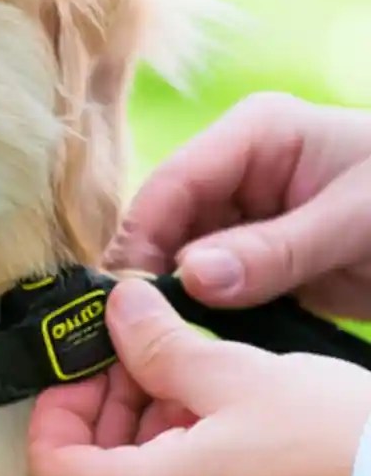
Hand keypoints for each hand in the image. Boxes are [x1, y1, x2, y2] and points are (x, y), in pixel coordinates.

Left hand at [28, 279, 370, 475]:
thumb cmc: (336, 444)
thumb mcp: (236, 379)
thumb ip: (160, 347)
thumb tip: (119, 308)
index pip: (53, 465)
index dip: (58, 406)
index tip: (86, 363)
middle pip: (97, 468)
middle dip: (111, 404)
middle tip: (139, 350)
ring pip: (142, 475)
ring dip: (149, 420)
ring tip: (187, 369)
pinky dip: (185, 445)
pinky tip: (215, 403)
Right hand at [106, 93, 370, 319]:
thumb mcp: (359, 220)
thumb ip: (276, 249)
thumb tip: (193, 277)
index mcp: (256, 134)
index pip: (175, 182)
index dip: (144, 236)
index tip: (127, 294)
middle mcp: (240, 170)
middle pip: (170, 222)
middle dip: (154, 272)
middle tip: (134, 330)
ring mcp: (251, 216)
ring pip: (187, 259)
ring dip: (178, 299)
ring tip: (160, 341)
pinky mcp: (265, 258)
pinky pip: (219, 286)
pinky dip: (209, 315)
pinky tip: (197, 341)